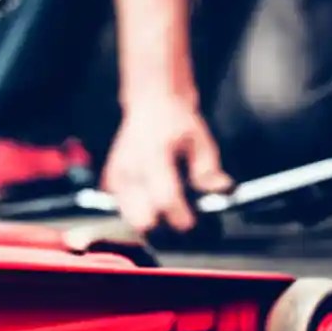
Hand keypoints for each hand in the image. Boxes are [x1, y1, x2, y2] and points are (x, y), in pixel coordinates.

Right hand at [102, 99, 233, 233]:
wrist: (150, 104)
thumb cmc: (176, 121)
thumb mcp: (201, 140)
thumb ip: (208, 169)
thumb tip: (220, 190)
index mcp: (153, 156)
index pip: (165, 198)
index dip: (180, 217)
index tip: (191, 222)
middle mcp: (130, 168)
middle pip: (141, 219)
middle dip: (162, 226)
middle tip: (179, 219)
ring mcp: (117, 177)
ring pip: (130, 219)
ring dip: (150, 221)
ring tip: (166, 210)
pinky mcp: (110, 182)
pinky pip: (123, 210)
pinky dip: (138, 212)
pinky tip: (151, 201)